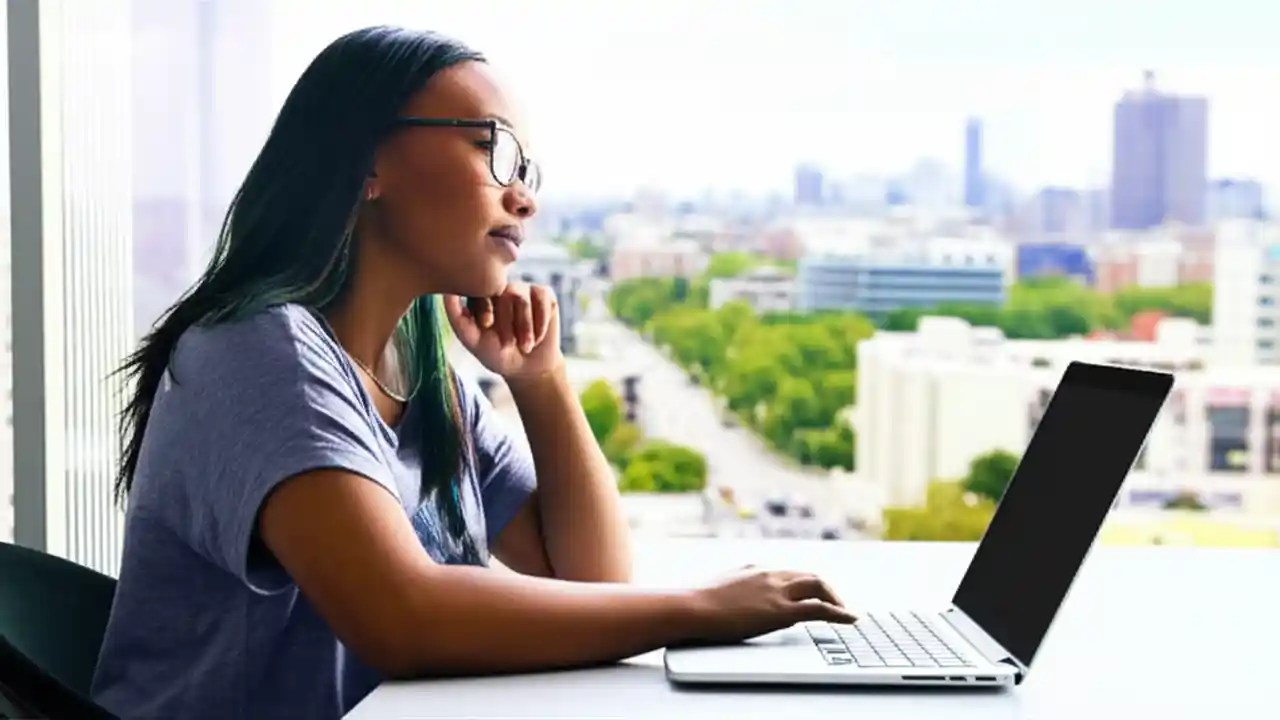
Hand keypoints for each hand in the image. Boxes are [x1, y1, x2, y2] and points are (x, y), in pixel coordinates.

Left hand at [443, 283, 563, 380]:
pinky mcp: (544, 294)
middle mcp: (502, 288)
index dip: (485, 310)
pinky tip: (538, 337)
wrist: (528, 367)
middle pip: (503, 294)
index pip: (481, 291)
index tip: (488, 327)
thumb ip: (457, 318)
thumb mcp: (472, 339)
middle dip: (507, 324)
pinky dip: (540, 322)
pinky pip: (542, 299)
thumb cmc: (496, 353)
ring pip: (522, 298)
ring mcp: (524, 289)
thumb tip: (446, 294)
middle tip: (508, 344)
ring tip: (525, 347)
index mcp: (481, 296)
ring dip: (525, 327)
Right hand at [681, 566, 856, 644]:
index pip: (789, 573)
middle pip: (809, 576)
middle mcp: (770, 574)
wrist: (694, 607)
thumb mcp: (720, 586)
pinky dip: (839, 613)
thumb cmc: (699, 602)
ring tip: (845, 612)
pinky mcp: (780, 610)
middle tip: (835, 603)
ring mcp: (777, 591)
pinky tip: (850, 619)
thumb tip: (734, 593)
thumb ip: (735, 585)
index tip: (813, 593)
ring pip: (818, 587)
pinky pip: (819, 609)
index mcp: (756, 568)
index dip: (805, 583)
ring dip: (835, 600)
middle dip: (826, 589)